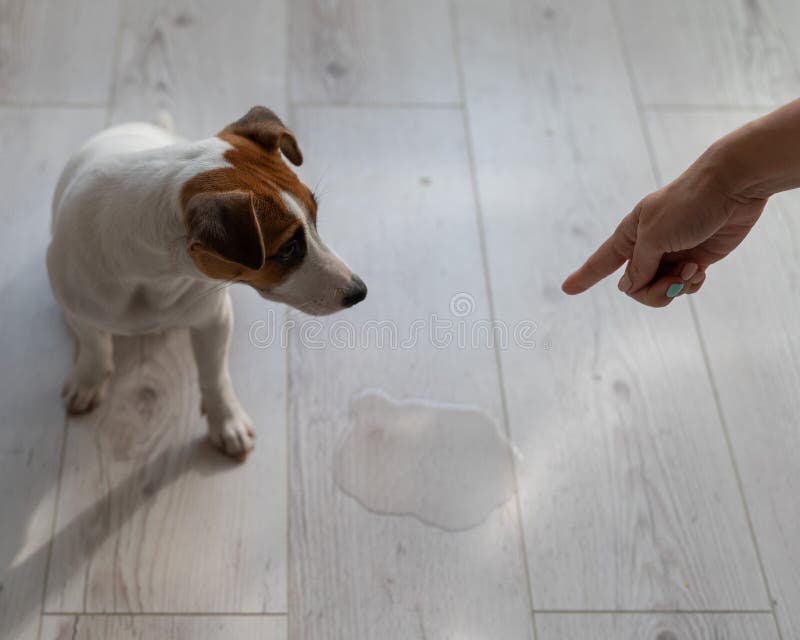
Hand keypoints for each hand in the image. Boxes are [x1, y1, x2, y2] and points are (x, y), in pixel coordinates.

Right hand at [561, 166, 766, 306]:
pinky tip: (700, 272)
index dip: (585, 276)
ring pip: (660, 290)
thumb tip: (627, 287)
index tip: (567, 289)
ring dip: (675, 287)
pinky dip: (690, 285)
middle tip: (672, 282)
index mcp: (630, 234)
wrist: (733, 187)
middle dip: (652, 291)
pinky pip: (682, 286)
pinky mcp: (695, 260)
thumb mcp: (655, 236)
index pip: (602, 260)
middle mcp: (648, 247)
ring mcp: (671, 254)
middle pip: (635, 286)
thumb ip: (639, 266)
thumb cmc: (689, 204)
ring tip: (692, 271)